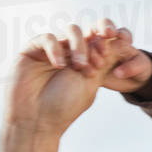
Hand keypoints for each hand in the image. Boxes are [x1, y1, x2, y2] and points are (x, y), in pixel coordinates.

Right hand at [2, 26, 127, 137]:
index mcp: (87, 61)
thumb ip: (103, 62)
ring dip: (80, 46)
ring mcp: (52, 50)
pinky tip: (59, 65)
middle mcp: (70, 53)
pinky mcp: (32, 50)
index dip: (108, 42)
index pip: (100, 41)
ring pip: (71, 31)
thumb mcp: (90, 83)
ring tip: (80, 66)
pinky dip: (56, 48)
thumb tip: (119, 42)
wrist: (37, 120)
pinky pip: (47, 38)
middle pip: (88, 33)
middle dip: (96, 45)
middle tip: (97, 63)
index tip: (110, 54)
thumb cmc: (64, 107)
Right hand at [82, 19, 151, 92]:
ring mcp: (93, 51)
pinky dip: (82, 65)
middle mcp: (103, 40)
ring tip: (100, 65)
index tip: (113, 35)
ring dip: (89, 52)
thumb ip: (132, 67)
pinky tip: (87, 72)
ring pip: (84, 45)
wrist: (134, 81)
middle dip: (97, 38)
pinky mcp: (88, 64)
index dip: (109, 28)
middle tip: (105, 52)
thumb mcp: (142, 66)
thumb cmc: (140, 68)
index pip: (109, 27)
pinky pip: (79, 61)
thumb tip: (117, 73)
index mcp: (117, 35)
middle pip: (92, 29)